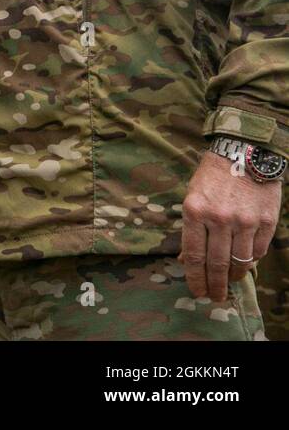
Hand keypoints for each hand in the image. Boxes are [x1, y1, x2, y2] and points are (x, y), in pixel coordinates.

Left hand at [180, 149, 281, 300]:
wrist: (244, 153)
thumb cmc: (212, 177)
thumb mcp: (192, 197)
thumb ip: (191, 229)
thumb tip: (187, 260)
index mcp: (194, 211)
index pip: (194, 255)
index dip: (195, 278)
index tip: (197, 291)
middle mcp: (219, 218)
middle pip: (216, 263)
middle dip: (214, 285)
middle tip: (214, 297)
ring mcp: (244, 221)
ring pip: (239, 261)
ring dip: (233, 277)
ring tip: (228, 283)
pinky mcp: (265, 221)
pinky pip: (257, 251)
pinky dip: (250, 261)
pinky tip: (244, 265)